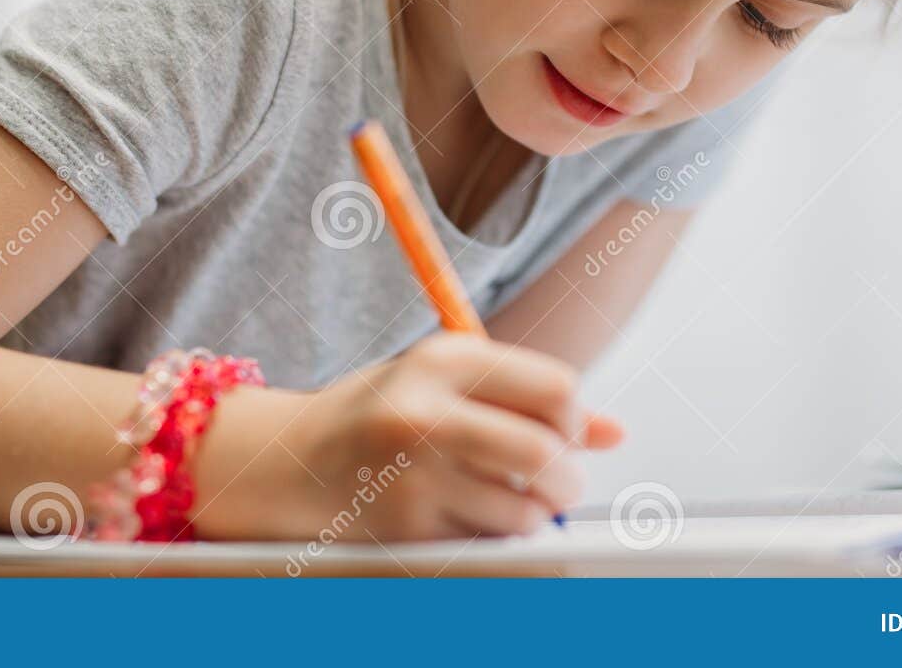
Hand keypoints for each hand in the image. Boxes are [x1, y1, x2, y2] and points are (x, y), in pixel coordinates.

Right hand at [276, 333, 621, 541]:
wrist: (287, 465)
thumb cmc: (378, 419)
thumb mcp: (446, 384)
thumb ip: (528, 399)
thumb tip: (614, 432)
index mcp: (443, 358)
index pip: (555, 387)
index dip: (573, 418)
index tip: (561, 431)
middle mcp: (427, 411)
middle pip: (545, 452)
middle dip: (566, 477)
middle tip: (557, 481)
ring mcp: (414, 473)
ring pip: (523, 509)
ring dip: (529, 514)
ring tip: (505, 499)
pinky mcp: (405, 527)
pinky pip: (486, 542)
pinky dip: (492, 537)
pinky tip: (465, 517)